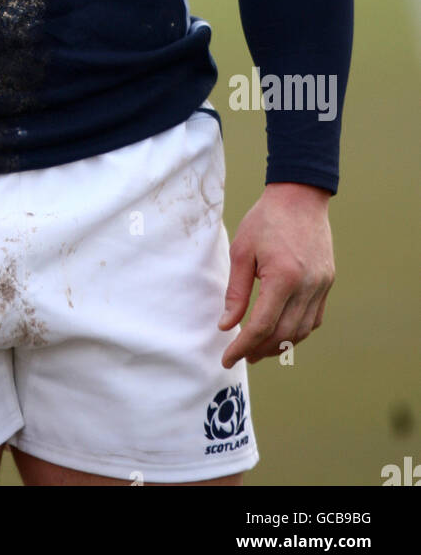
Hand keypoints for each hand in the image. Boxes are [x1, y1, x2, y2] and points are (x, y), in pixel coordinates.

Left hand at [219, 182, 334, 367]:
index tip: (228, 358)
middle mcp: (307, 286)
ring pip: (301, 331)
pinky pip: (314, 318)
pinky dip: (297, 331)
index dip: (243, 346)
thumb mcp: (242, 251)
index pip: (262, 326)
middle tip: (241, 356)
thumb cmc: (266, 220)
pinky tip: (281, 332)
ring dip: (280, 345)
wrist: (300, 196)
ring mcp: (322, 285)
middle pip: (283, 334)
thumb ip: (235, 292)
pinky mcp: (328, 282)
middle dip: (260, 350)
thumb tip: (227, 326)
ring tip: (259, 349)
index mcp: (283, 277)